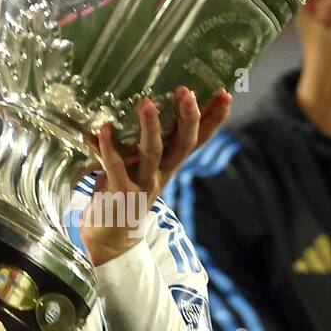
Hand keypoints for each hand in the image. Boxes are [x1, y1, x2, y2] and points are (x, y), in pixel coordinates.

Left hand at [79, 86, 231, 266]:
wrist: (113, 237)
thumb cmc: (126, 192)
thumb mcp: (138, 164)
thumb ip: (133, 138)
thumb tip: (125, 102)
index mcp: (171, 163)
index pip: (198, 139)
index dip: (213, 119)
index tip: (225, 94)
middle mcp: (163, 173)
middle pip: (183, 144)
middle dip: (188, 118)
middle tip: (188, 93)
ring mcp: (144, 184)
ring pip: (153, 153)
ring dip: (151, 127)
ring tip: (147, 103)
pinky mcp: (122, 194)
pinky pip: (116, 167)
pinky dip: (109, 148)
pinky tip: (105, 129)